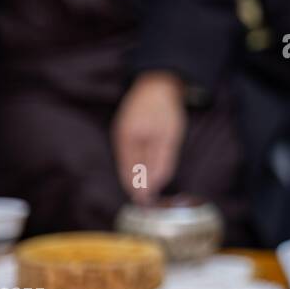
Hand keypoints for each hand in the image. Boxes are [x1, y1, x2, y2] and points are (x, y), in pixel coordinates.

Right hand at [112, 71, 187, 202]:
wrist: (159, 83)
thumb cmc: (165, 109)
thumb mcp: (168, 137)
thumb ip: (162, 161)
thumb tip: (155, 185)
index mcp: (128, 141)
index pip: (130, 174)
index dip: (138, 190)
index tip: (146, 205)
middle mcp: (120, 139)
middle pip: (125, 170)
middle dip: (135, 186)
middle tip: (146, 204)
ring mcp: (121, 133)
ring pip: (126, 162)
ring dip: (135, 177)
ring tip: (145, 193)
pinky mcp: (126, 130)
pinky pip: (128, 154)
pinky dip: (135, 165)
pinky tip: (142, 172)